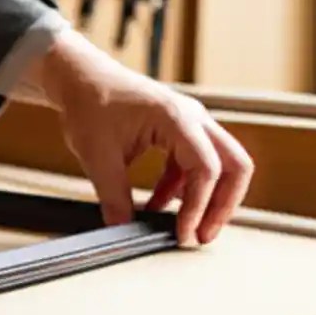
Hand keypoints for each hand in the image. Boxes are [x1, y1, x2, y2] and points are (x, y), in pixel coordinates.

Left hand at [28, 29, 254, 245]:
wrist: (81, 79)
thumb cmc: (90, 103)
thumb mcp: (97, 156)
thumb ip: (113, 196)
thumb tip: (122, 230)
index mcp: (175, 118)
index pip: (206, 169)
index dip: (198, 207)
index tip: (182, 235)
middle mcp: (192, 118)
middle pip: (234, 165)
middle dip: (223, 205)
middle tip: (202, 236)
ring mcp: (190, 124)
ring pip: (220, 166)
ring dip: (207, 199)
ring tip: (184, 229)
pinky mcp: (180, 133)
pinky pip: (195, 165)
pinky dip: (183, 190)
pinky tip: (159, 206)